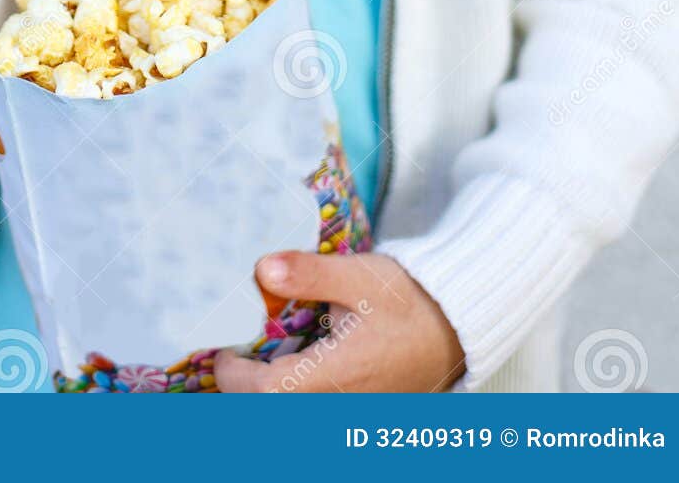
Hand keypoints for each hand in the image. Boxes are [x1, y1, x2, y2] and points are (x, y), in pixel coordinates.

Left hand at [213, 251, 466, 392]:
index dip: (233, 375)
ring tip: (255, 350)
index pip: (265, 394)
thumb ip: (309, 274)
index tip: (220, 350)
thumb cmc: (410, 300)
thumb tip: (262, 269)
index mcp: (334, 377)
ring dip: (268, 386)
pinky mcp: (357, 406)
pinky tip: (290, 356)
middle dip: (245, 383)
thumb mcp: (360, 277)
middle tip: (232, 347)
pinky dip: (292, 387)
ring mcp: (349, 409)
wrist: (458, 326)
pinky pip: (313, 404)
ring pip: (293, 408)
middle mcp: (338, 403)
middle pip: (272, 408)